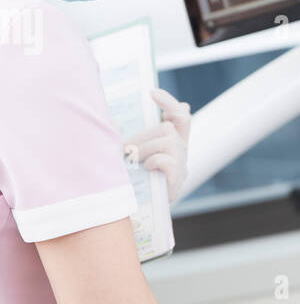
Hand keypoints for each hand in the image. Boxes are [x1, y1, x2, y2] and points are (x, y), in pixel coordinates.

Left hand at [123, 87, 190, 202]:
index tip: (152, 93)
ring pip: (165, 142)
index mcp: (175, 140)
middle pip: (167, 129)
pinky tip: (147, 168)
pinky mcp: (179, 178)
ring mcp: (183, 163)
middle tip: (126, 150)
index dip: (169, 103)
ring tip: (133, 162)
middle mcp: (182, 149)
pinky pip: (167, 160)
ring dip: (143, 150)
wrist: (140, 210)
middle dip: (143, 137)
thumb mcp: (134, 155)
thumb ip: (132, 138)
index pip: (180, 116)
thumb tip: (112, 121)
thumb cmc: (136, 179)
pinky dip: (153, 161)